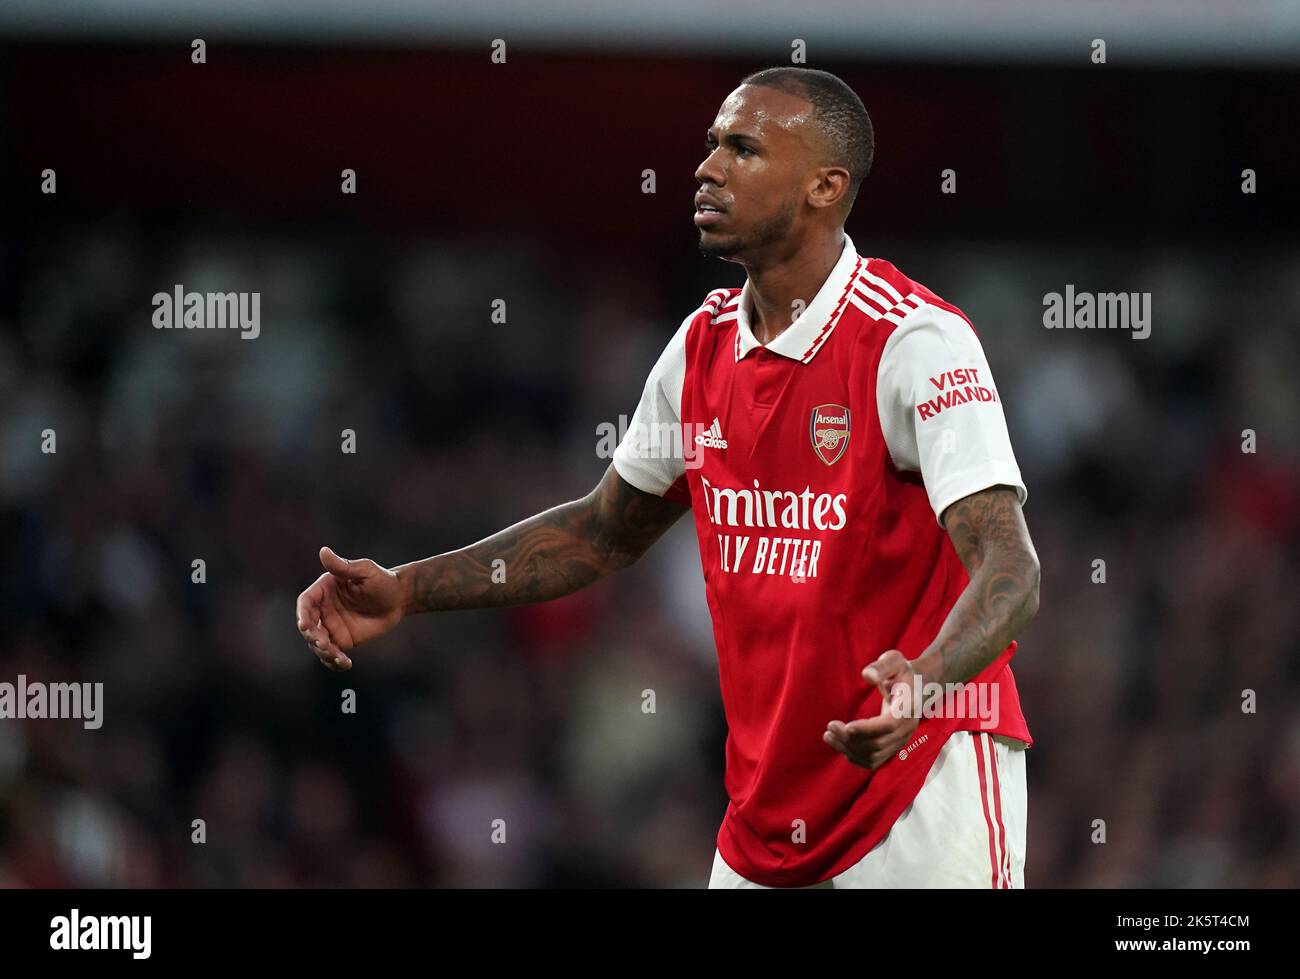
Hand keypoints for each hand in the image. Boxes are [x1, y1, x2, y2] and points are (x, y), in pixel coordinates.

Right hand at [295, 546, 404, 670]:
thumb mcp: (365, 571)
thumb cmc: (383, 580)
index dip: (302, 615)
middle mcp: (324, 609)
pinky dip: (334, 662)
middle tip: (325, 645)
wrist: (400, 599)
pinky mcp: (342, 640)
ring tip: (339, 657)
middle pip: (309, 626)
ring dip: (324, 653)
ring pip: (318, 643)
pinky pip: (333, 653)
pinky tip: (345, 664)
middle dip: (313, 637)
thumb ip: (344, 566)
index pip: (305, 603)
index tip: (306, 626)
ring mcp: (332, 626)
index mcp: (324, 590)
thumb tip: (324, 551)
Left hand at [824, 649, 919, 769]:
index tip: (846, 726)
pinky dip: (856, 757)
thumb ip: (881, 666)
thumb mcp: (894, 660)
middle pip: (878, 743)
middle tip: (830, 727)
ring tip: (828, 736)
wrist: (917, 685)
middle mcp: (907, 728)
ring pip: (874, 755)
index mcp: (908, 707)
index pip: (889, 725)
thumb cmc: (902, 671)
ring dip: (849, 749)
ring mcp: (901, 740)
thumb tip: (867, 675)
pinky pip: (874, 760)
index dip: (868, 729)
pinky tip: (840, 746)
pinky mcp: (893, 746)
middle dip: (851, 739)